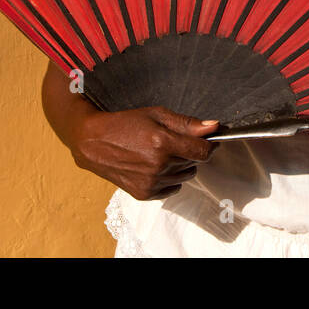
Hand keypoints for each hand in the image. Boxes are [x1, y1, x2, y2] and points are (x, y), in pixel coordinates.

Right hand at [68, 105, 219, 201]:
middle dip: (190, 151)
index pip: (203, 152)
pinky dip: (170, 178)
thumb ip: (187, 123)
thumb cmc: (126, 124)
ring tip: (162, 153)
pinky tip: (155, 166)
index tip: (208, 141)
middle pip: (195, 163)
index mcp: (163, 143)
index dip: (209, 145)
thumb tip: (214, 127)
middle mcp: (158, 166)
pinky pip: (173, 188)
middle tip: (173, 142)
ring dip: (181, 165)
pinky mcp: (144, 194)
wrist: (94, 142)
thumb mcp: (157, 115)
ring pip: (185, 176)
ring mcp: (151, 182)